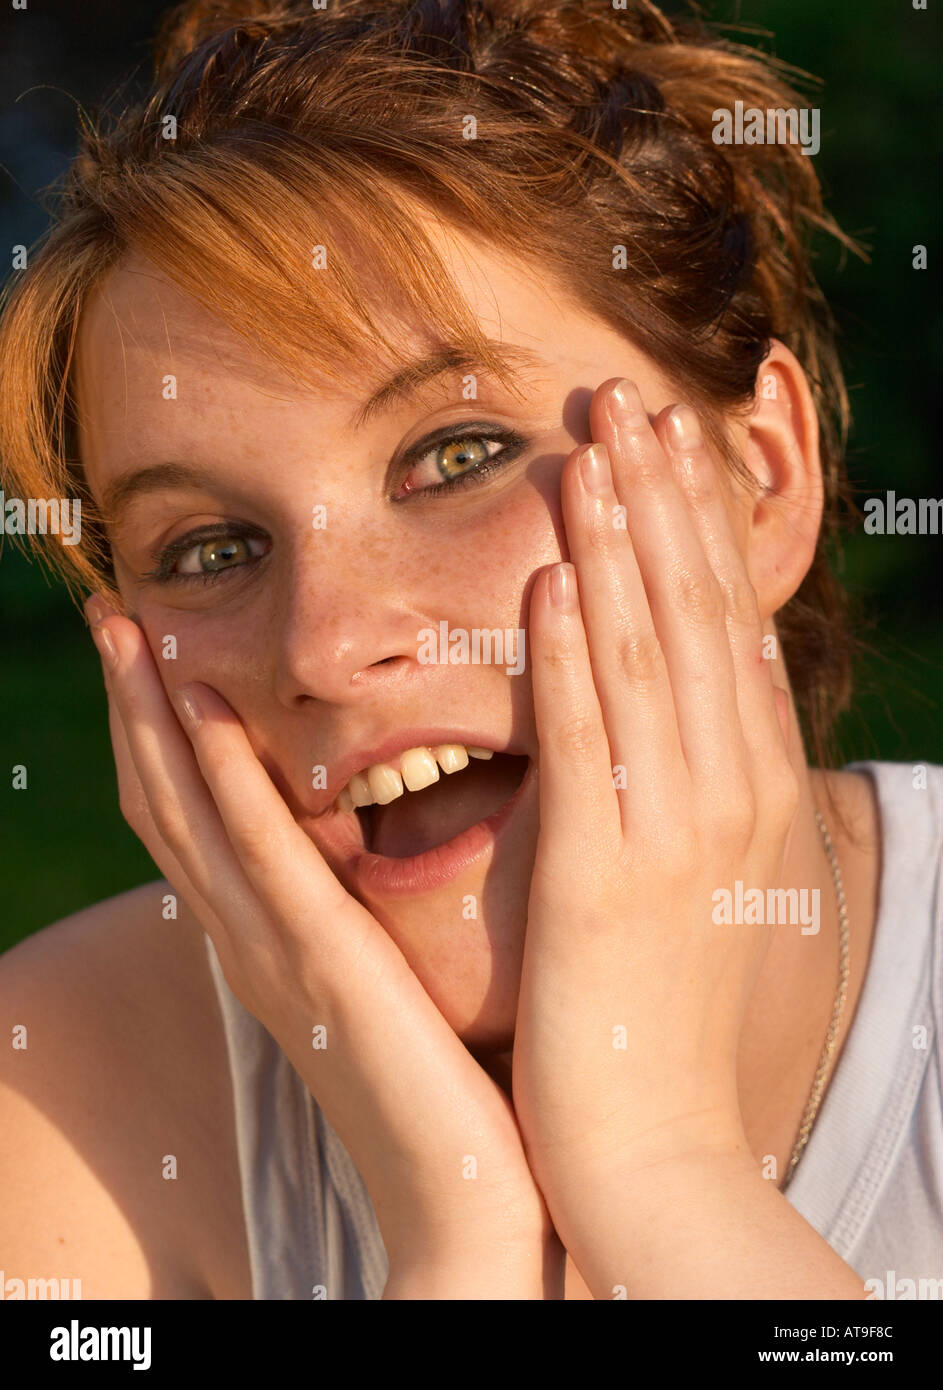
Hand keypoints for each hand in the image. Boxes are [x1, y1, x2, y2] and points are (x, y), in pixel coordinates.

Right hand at [84, 599, 558, 1294]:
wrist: (466, 1196)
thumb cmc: (447, 1081)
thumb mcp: (391, 971)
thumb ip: (369, 905)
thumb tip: (394, 825)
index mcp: (268, 937)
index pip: (193, 815)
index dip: (160, 730)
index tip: (153, 648)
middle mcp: (249, 939)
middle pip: (164, 800)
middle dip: (131, 704)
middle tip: (108, 611)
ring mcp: (273, 952)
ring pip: (187, 814)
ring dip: (151, 718)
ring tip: (125, 634)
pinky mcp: (323, 965)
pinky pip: (259, 860)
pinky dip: (222, 784)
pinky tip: (203, 717)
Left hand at [513, 377, 799, 1200]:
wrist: (654, 1134)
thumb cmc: (659, 1000)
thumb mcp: (696, 869)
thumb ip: (682, 778)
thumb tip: (657, 693)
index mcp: (752, 785)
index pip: (725, 623)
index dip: (696, 523)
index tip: (665, 442)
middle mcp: (731, 790)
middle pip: (695, 612)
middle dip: (660, 497)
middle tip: (625, 396)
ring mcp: (676, 827)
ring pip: (645, 654)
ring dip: (614, 541)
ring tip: (587, 444)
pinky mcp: (609, 871)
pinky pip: (589, 740)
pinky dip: (569, 652)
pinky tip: (547, 575)